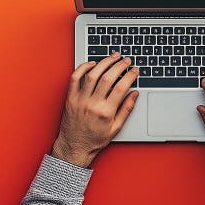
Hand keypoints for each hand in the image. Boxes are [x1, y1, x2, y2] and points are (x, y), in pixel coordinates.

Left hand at [51, 52, 138, 167]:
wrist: (74, 147)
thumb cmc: (95, 139)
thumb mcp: (116, 128)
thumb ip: (126, 109)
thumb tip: (135, 94)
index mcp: (105, 112)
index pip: (121, 87)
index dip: (130, 76)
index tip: (135, 70)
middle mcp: (92, 104)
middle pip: (108, 78)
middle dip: (119, 66)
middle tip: (126, 60)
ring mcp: (79, 100)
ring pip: (92, 75)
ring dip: (104, 63)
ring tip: (112, 57)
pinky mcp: (70, 98)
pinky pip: (74, 78)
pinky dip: (83, 68)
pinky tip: (92, 64)